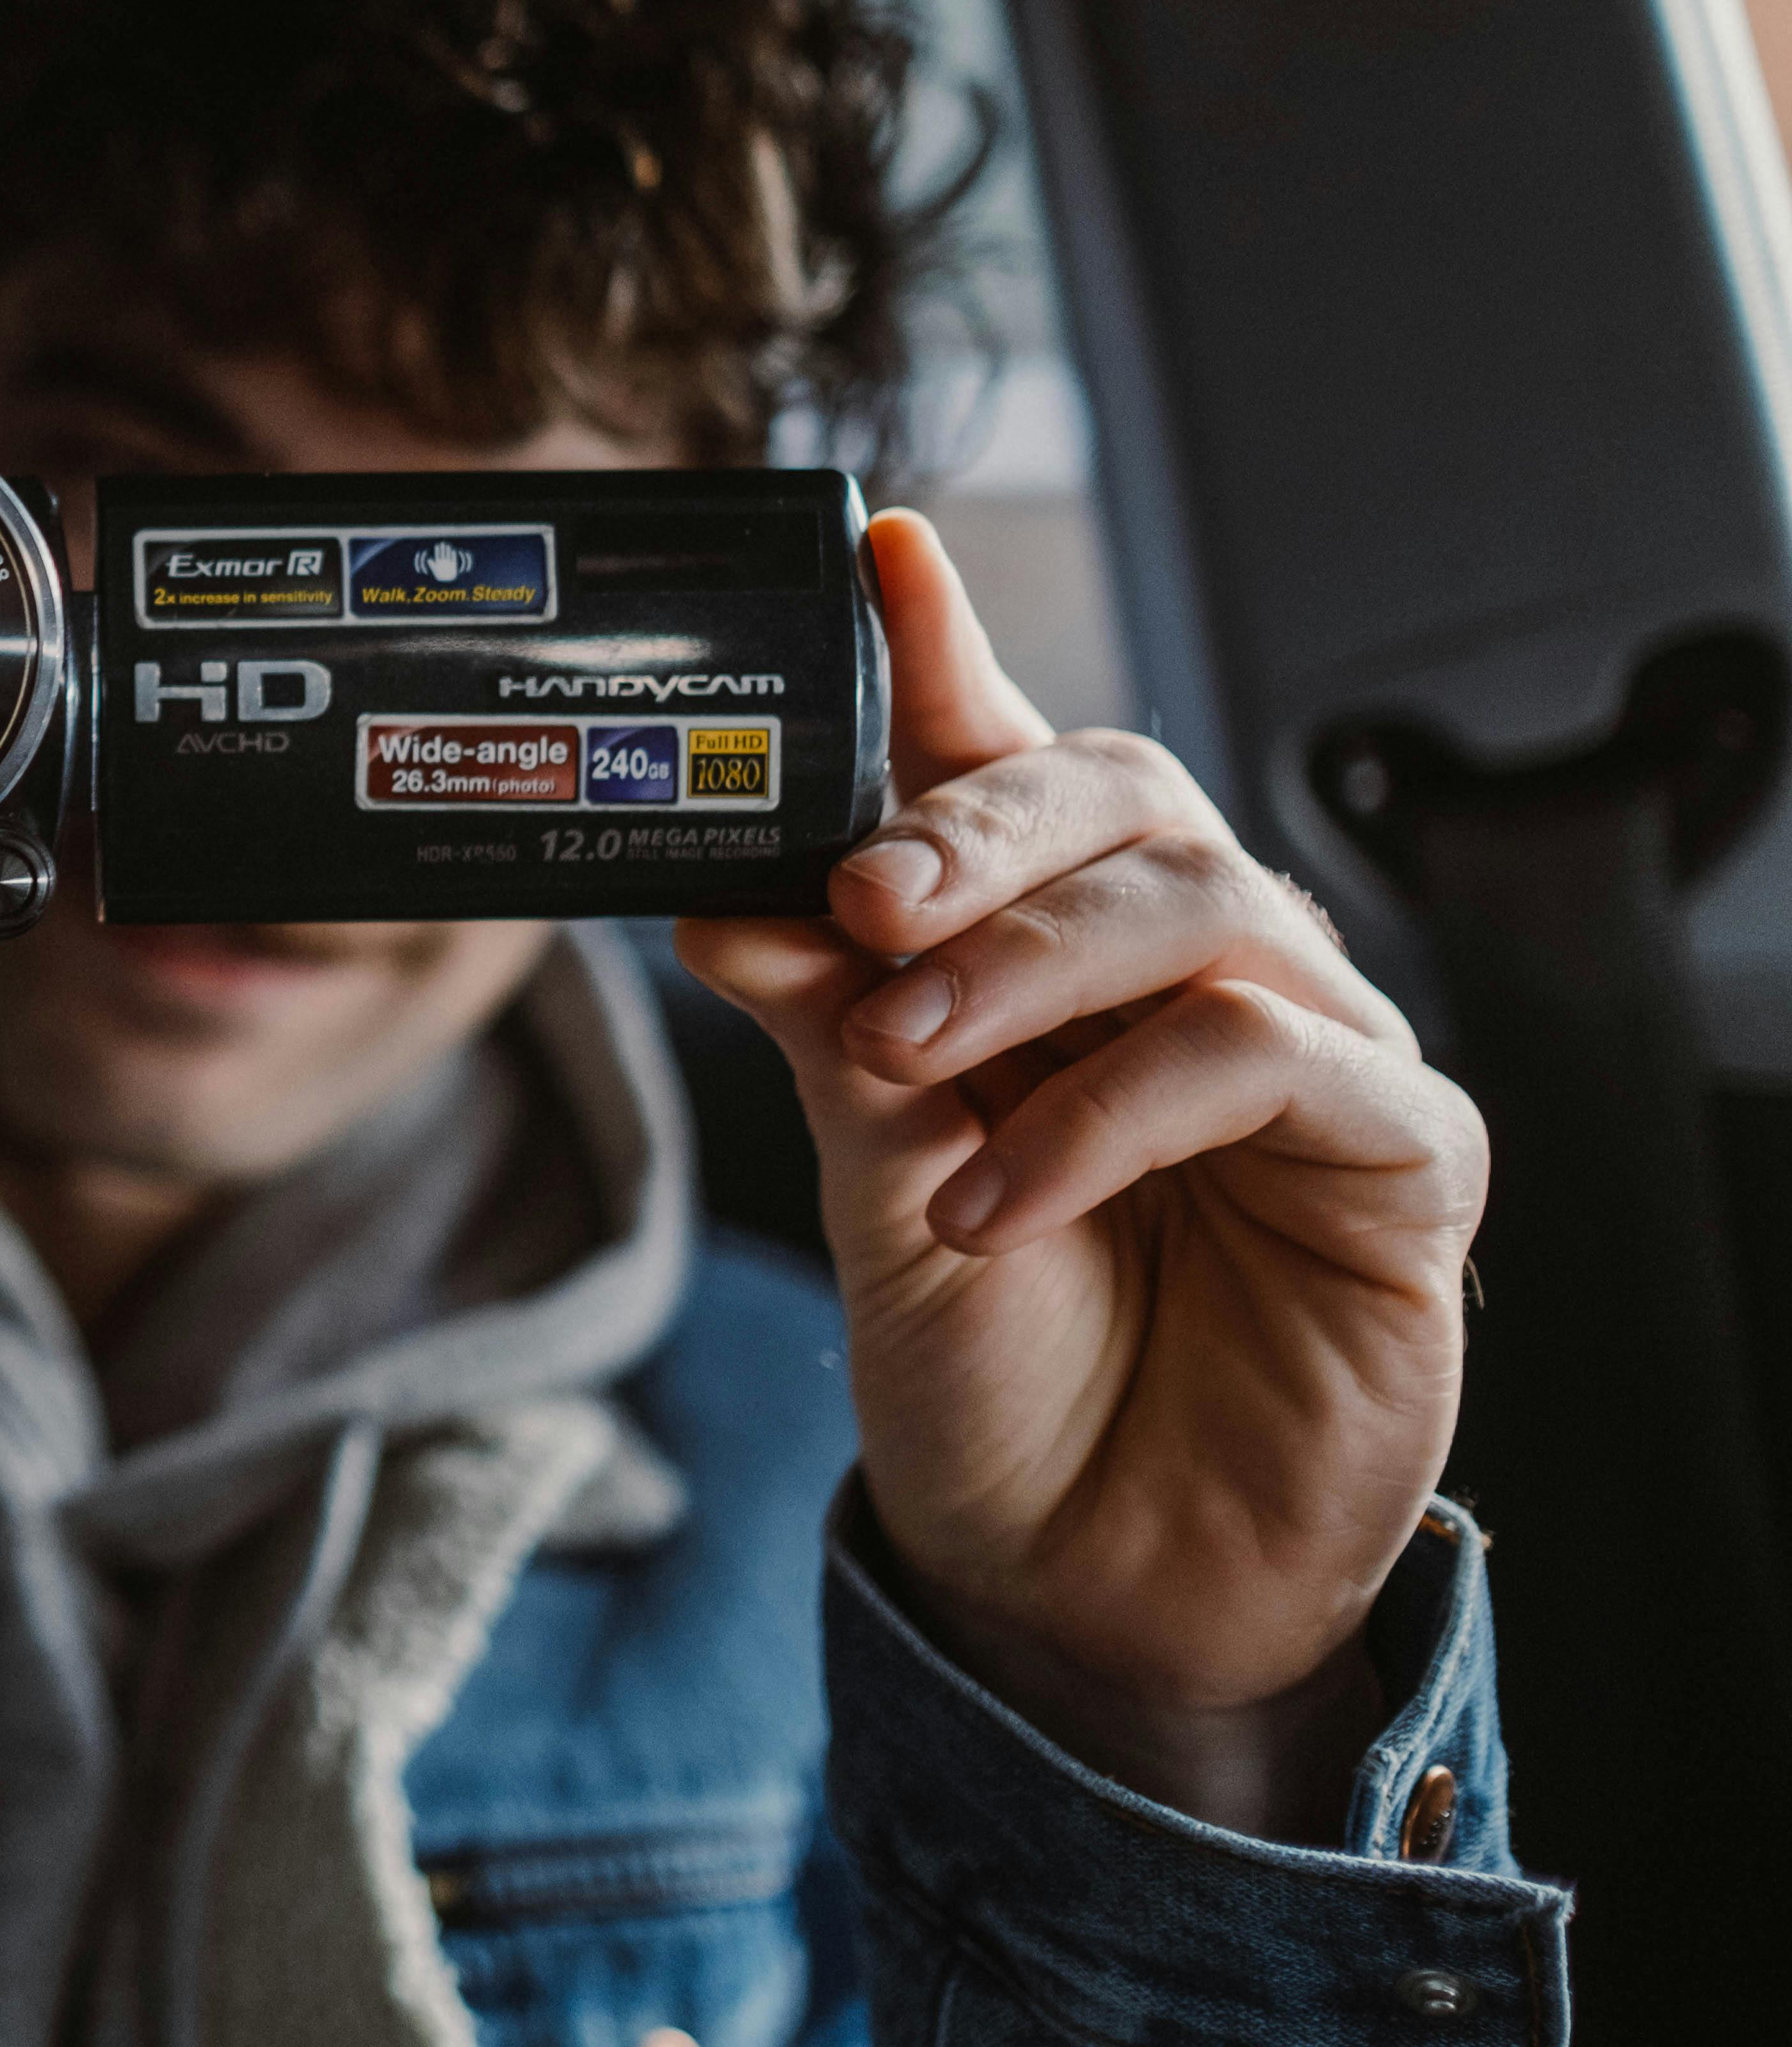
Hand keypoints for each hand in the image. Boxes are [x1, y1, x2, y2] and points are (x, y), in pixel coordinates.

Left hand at [677, 512, 1484, 1839]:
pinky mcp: (1402, 1154)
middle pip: (1119, 796)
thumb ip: (828, 1023)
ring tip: (904, 1072)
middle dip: (975, 827)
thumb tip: (726, 899)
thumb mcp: (869, 1173)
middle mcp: (1191, 968)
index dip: (943, 653)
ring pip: (1196, 903)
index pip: (1002, 762)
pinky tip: (997, 1201)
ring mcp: (1314, 1048)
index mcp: (1052, 950)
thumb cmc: (988, 1363)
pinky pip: (1271, 1059)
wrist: (1073, 1572)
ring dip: (1026, 975)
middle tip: (860, 904)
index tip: (877, 555)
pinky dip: (1111, 1114)